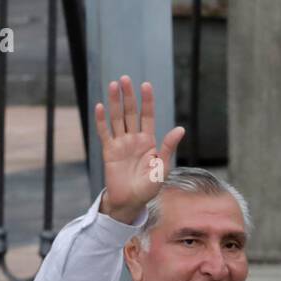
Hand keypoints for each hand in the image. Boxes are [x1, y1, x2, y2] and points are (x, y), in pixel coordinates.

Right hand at [94, 75, 184, 224]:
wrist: (130, 202)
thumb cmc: (148, 188)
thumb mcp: (162, 168)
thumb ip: (168, 147)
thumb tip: (180, 128)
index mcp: (149, 141)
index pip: (147, 116)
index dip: (146, 101)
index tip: (146, 85)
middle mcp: (134, 139)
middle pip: (130, 113)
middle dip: (128, 96)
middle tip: (125, 79)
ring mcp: (121, 144)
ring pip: (117, 119)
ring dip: (114, 102)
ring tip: (113, 85)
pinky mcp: (109, 151)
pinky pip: (104, 133)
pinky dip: (101, 120)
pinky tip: (100, 107)